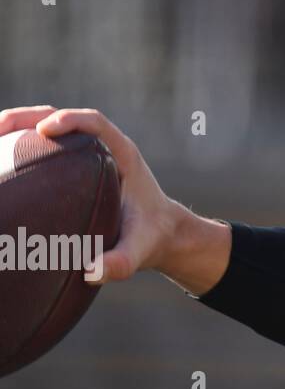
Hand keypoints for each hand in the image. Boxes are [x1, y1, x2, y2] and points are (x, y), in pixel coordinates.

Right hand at [0, 106, 230, 294]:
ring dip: (19, 127)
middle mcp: (104, 148)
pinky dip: (21, 149)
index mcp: (123, 155)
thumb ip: (123, 261)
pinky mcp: (76, 166)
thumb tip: (93, 272)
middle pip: (65, 118)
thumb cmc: (151, 237)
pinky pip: (46, 150)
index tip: (43, 129)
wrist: (161, 233)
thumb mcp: (141, 250)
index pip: (97, 124)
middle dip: (29, 116)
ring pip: (50, 130)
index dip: (70, 120)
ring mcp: (88, 155)